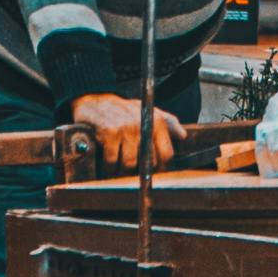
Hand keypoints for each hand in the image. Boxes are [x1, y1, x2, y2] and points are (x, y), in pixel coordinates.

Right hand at [68, 94, 183, 171]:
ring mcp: (126, 128)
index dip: (160, 168)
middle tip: (132, 174)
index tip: (152, 172)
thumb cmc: (123, 110)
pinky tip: (108, 168)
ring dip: (122, 173)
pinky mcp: (110, 132)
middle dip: (140, 172)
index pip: (166, 153)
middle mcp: (142, 124)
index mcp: (155, 121)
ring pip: (130, 163)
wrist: (95, 102)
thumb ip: (167, 122)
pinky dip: (109, 168)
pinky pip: (112, 160)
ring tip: (119, 173)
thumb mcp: (147, 111)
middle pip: (148, 162)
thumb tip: (182, 136)